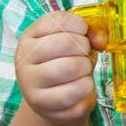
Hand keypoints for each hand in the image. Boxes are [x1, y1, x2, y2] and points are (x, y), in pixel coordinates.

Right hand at [15, 11, 103, 125]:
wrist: (53, 98)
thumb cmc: (66, 61)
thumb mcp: (75, 39)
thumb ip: (90, 32)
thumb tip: (101, 40)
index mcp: (29, 37)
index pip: (59, 21)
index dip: (80, 26)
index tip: (82, 34)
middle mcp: (23, 60)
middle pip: (67, 42)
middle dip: (85, 49)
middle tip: (82, 56)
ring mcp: (29, 84)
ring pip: (71, 67)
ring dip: (86, 69)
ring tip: (81, 72)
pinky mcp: (42, 104)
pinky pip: (76, 92)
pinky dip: (86, 89)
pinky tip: (79, 88)